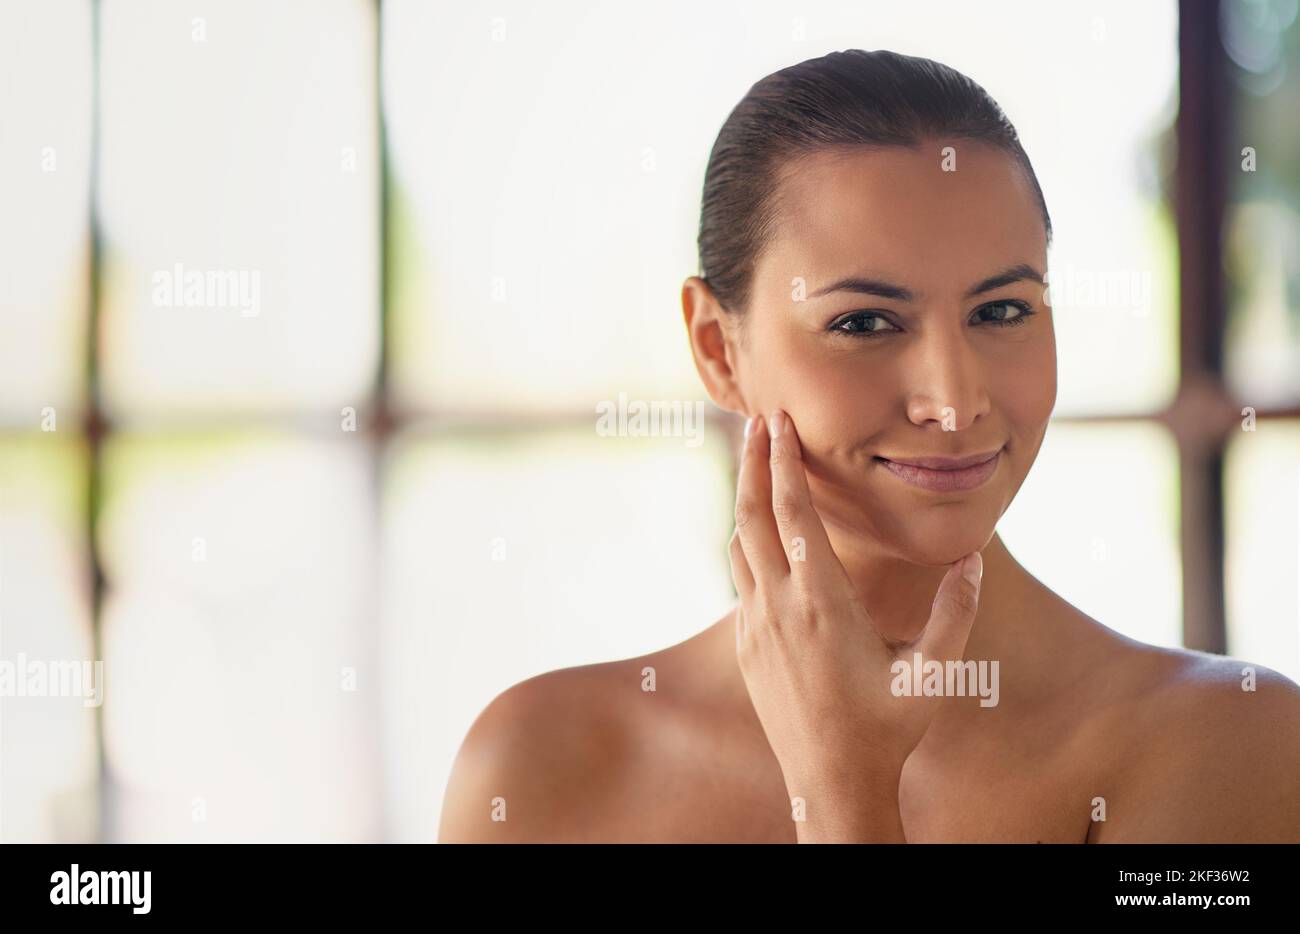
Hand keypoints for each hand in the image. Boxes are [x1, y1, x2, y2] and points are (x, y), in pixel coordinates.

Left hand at [729, 409, 983, 816]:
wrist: (830, 785)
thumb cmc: (887, 731)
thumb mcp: (936, 676)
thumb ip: (956, 615)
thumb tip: (973, 561)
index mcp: (821, 604)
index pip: (792, 515)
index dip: (784, 463)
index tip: (779, 421)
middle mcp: (778, 608)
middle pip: (750, 517)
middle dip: (752, 463)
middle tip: (757, 421)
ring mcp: (755, 628)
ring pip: (737, 546)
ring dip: (744, 502)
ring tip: (755, 466)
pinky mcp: (746, 647)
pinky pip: (740, 581)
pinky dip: (747, 544)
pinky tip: (763, 537)